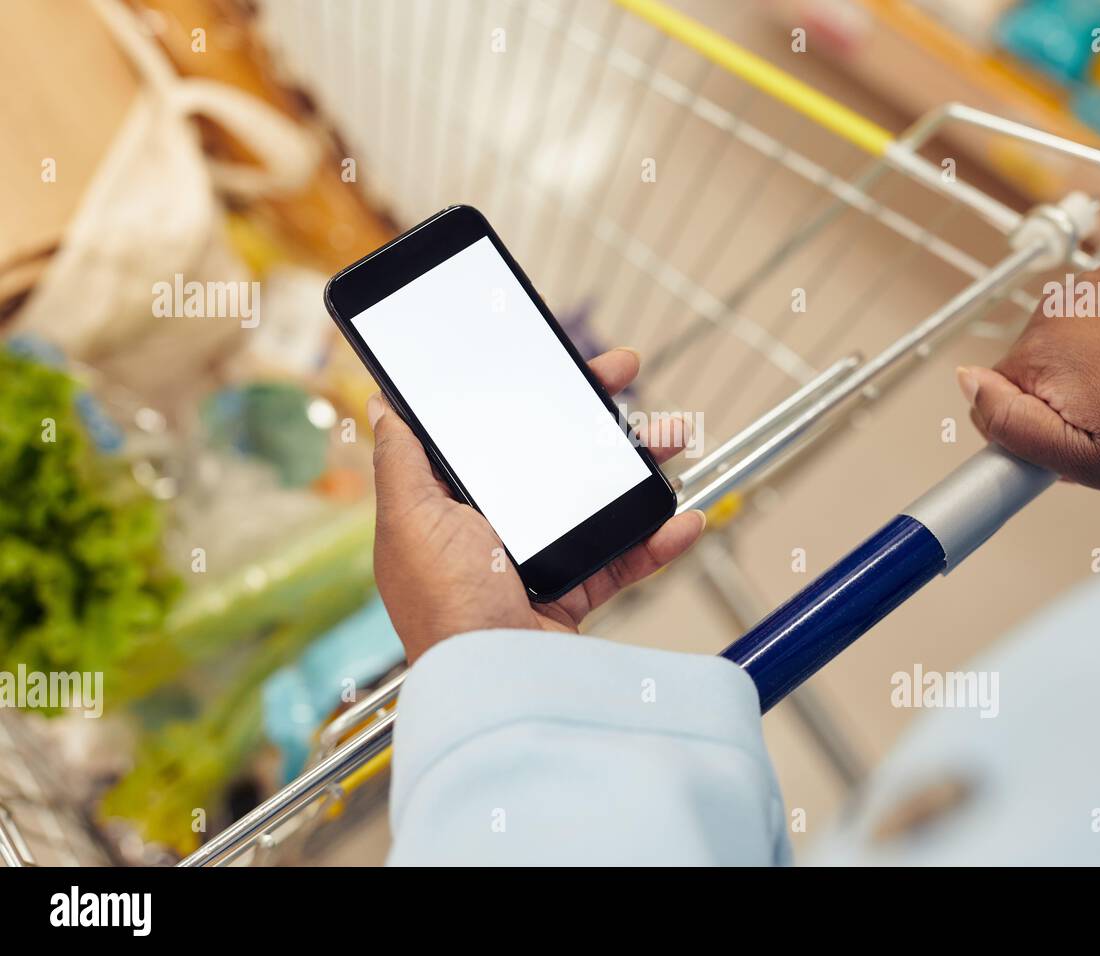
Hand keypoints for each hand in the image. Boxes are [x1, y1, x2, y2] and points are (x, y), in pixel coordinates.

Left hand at [367, 346, 704, 663]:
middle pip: (551, 456)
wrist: (494, 683)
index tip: (555, 362)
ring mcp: (536, 561)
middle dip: (593, 414)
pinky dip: (656, 539)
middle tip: (625, 374)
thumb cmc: (444, 606)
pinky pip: (622, 558)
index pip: (491, 432)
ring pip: (595, 497)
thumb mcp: (410, 519)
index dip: (523, 393)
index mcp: (451, 506)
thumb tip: (385, 407)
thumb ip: (402, 460)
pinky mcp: (572, 594)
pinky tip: (682, 517)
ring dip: (639, 464)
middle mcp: (493, 530)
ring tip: (671, 436)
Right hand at [956, 257, 1099, 494]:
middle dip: (1061, 387)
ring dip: (1088, 357)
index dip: (1034, 419)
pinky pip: (1099, 306)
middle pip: (1033, 358)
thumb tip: (966, 382)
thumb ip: (1008, 423)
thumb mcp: (1077, 459)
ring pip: (1064, 332)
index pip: (1001, 390)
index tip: (1074, 432)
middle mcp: (1065, 304)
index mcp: (1043, 349)